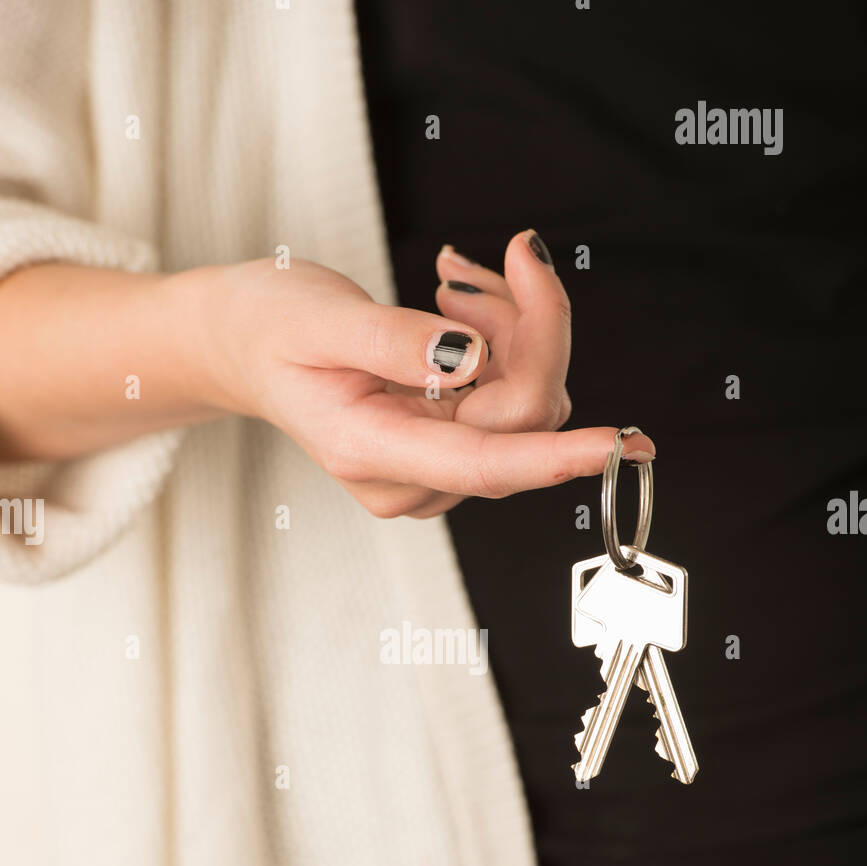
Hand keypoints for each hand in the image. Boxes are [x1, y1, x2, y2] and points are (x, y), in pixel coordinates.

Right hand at [199, 230, 654, 517]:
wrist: (242, 343)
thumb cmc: (270, 327)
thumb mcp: (322, 319)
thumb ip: (397, 341)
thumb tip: (472, 357)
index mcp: (371, 451)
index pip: (485, 464)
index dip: (555, 455)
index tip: (617, 445)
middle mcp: (411, 475)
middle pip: (519, 418)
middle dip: (531, 328)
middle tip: (506, 255)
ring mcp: (433, 466)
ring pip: (525, 404)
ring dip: (516, 328)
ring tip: (455, 283)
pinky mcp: (450, 446)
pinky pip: (511, 397)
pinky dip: (504, 339)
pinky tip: (458, 303)